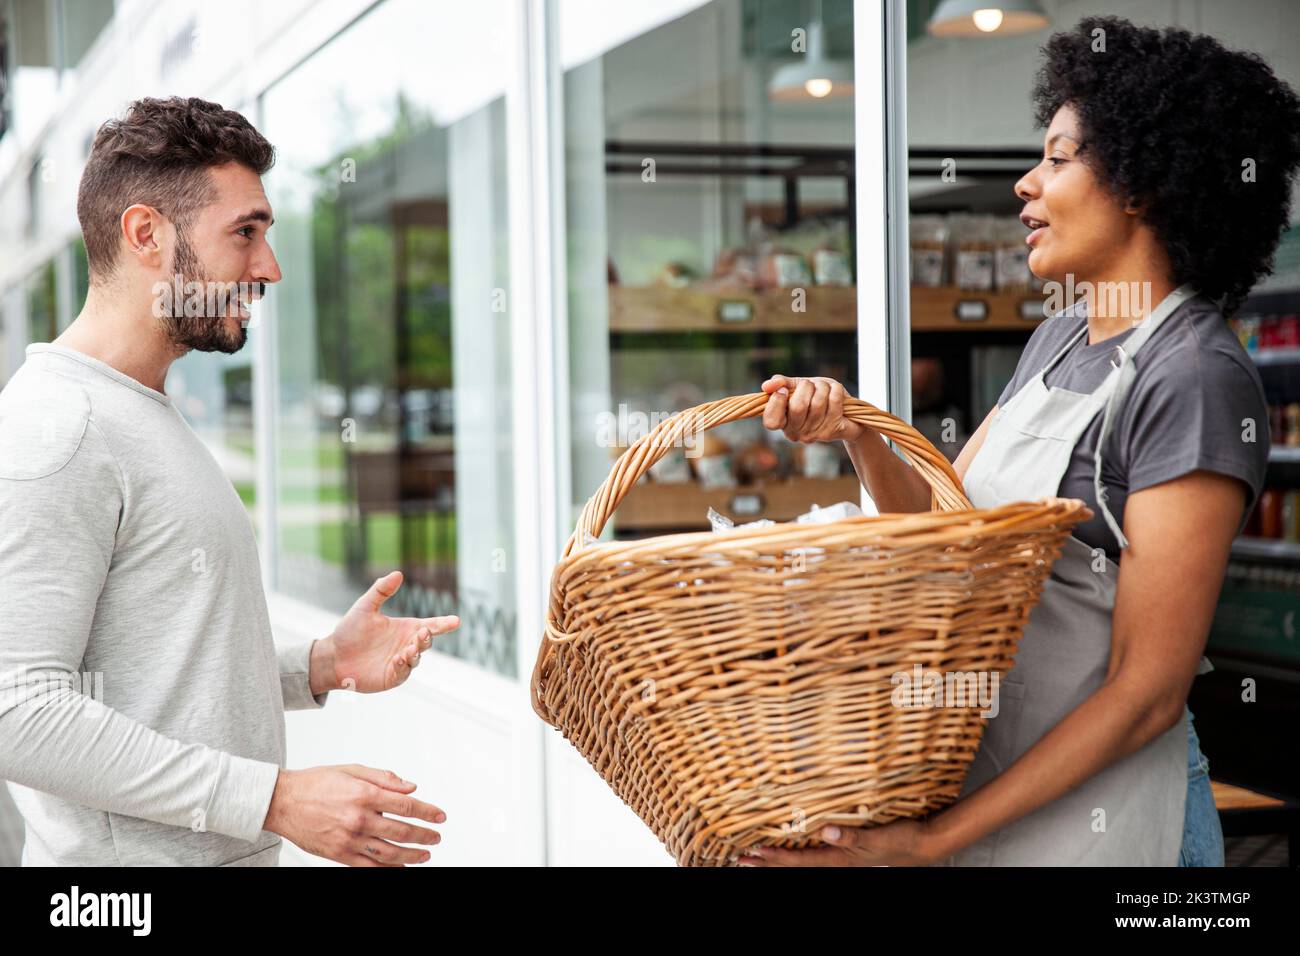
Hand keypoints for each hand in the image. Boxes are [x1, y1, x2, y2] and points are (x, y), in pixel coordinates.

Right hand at [263, 764, 444, 866]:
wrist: (282, 801)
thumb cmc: (315, 783)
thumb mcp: (353, 770)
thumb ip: (384, 778)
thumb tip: (411, 786)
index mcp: (364, 794)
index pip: (407, 806)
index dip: (428, 812)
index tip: (440, 817)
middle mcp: (359, 818)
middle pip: (402, 831)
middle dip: (424, 835)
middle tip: (435, 837)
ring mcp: (349, 839)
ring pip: (389, 853)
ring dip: (411, 856)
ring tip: (424, 855)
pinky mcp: (339, 854)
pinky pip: (368, 866)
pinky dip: (387, 870)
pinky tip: (399, 868)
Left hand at [323, 570, 459, 693]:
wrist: (333, 656)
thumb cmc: (350, 631)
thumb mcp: (365, 607)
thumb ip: (381, 590)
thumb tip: (398, 573)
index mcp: (405, 628)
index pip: (430, 625)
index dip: (444, 624)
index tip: (456, 621)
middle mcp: (406, 645)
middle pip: (426, 642)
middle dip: (427, 638)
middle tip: (422, 632)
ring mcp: (400, 662)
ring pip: (416, 658)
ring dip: (415, 653)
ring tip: (408, 649)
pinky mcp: (392, 677)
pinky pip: (403, 673)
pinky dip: (403, 667)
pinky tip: (397, 660)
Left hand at [738, 818, 943, 866]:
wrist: (925, 844)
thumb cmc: (903, 839)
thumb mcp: (878, 837)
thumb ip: (852, 835)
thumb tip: (825, 831)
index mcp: (841, 860)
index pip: (800, 861)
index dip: (775, 857)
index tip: (752, 854)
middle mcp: (837, 862)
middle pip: (795, 865)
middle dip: (767, 863)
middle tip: (740, 860)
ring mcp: (841, 860)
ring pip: (802, 861)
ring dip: (778, 859)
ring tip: (755, 857)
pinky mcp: (847, 853)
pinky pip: (814, 855)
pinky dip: (796, 853)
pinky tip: (789, 848)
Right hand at [760, 375, 864, 443]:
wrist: (846, 412)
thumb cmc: (816, 397)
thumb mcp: (797, 387)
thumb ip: (781, 384)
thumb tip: (766, 386)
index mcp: (782, 423)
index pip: (771, 422)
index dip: (776, 403)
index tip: (784, 390)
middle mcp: (796, 433)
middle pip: (798, 406)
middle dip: (806, 387)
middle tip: (810, 385)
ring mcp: (814, 434)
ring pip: (818, 402)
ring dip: (822, 387)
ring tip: (824, 388)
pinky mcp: (832, 431)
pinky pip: (834, 401)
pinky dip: (835, 389)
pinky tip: (835, 391)